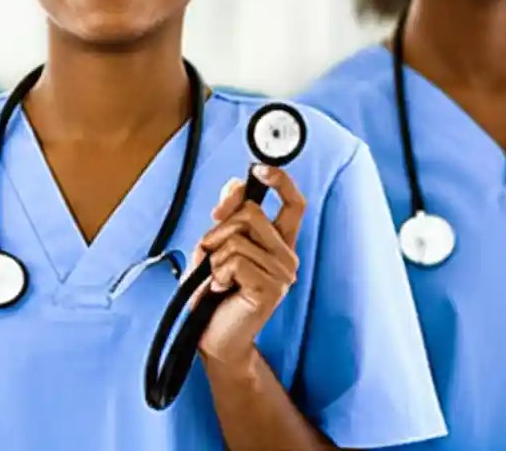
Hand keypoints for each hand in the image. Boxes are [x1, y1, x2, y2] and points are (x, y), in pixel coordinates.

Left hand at [193, 165, 305, 366]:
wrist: (211, 337)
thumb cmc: (212, 292)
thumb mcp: (215, 246)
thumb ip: (227, 216)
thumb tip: (236, 184)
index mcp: (279, 244)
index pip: (294, 204)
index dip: (281, 181)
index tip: (261, 169)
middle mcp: (287, 258)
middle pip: (251, 213)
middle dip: (219, 229)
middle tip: (212, 255)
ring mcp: (282, 275)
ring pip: (237, 238)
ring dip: (214, 256)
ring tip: (217, 278)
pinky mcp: (269, 290)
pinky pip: (234, 261)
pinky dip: (217, 273)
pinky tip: (220, 289)